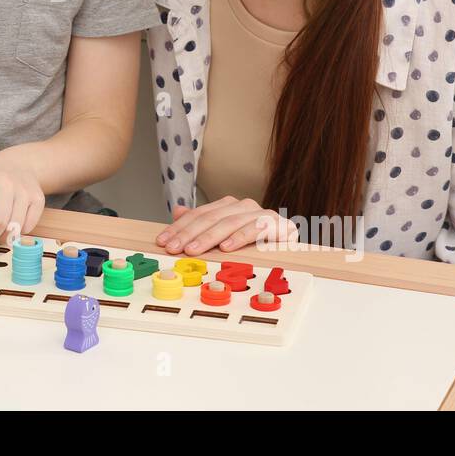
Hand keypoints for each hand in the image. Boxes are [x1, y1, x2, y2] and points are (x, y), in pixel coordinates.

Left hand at [155, 197, 298, 254]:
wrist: (291, 247)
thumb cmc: (255, 244)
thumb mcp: (223, 236)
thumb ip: (201, 224)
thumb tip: (177, 211)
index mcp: (228, 206)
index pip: (198, 215)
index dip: (179, 228)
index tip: (163, 241)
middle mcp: (244, 206)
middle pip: (211, 218)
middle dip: (189, 234)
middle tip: (175, 248)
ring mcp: (261, 214)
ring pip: (229, 223)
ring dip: (209, 237)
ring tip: (194, 250)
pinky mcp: (278, 225)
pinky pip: (256, 230)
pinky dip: (239, 238)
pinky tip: (226, 248)